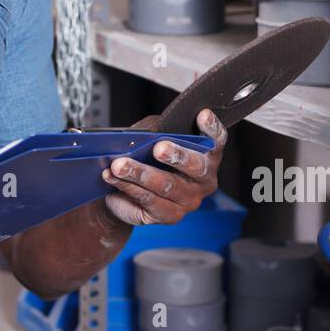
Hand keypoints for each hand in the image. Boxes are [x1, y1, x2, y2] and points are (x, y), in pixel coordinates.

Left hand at [101, 109, 226, 225]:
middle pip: (196, 166)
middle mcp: (203, 180)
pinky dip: (127, 186)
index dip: (212, 128)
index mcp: (206, 155)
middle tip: (158, 148)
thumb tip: (146, 132)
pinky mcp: (169, 215)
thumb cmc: (145, 158)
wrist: (125, 191)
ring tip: (119, 164)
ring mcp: (189, 200)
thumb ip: (154, 131)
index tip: (203, 115)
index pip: (216, 140)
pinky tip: (113, 177)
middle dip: (177, 155)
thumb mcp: (150, 136)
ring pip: (166, 185)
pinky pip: (148, 199)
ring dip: (140, 172)